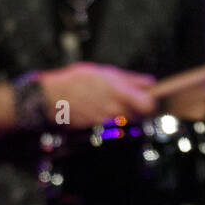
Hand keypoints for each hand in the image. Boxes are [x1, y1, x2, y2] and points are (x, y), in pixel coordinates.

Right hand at [38, 62, 156, 126]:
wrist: (54, 99)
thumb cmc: (78, 82)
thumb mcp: (105, 73)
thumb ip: (130, 79)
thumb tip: (149, 83)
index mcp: (120, 93)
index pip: (148, 105)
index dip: (150, 102)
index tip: (146, 98)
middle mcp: (116, 111)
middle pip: (139, 116)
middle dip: (135, 108)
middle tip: (124, 99)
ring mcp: (108, 123)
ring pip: (127, 123)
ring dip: (123, 115)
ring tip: (110, 104)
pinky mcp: (100, 132)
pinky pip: (114, 128)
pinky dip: (112, 121)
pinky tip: (101, 111)